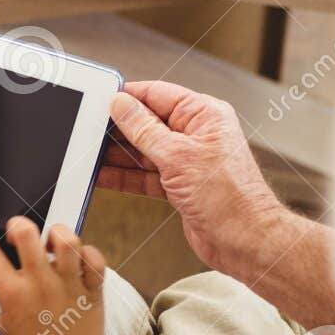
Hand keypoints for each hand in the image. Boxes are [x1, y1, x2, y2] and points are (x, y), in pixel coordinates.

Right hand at [0, 218, 106, 334]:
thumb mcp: (6, 329)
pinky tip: (79, 261)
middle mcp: (40, 284)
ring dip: (56, 235)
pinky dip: (88, 254)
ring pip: (66, 239)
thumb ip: (7, 301)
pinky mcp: (92, 290)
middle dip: (17, 225)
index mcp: (13, 295)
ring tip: (52, 243)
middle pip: (26, 233)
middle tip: (18, 232)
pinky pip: (95, 258)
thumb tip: (11, 284)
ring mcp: (68, 284)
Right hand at [100, 81, 284, 273]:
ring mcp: (187, 161)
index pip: (157, 94)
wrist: (244, 240)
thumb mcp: (177, 155)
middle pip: (147, 122)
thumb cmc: (229, 197)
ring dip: (117, 155)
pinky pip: (145, 174)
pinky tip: (103, 175)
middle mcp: (197, 134)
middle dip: (118, 129)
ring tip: (90, 155)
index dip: (128, 96)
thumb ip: (144, 129)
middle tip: (90, 131)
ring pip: (143, 151)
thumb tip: (122, 105)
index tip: (101, 99)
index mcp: (204, 115)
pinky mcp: (179, 185)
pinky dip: (124, 176)